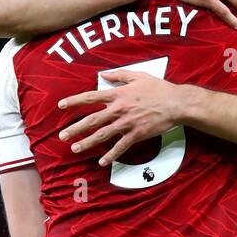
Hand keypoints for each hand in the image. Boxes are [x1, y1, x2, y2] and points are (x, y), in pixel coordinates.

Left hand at [60, 71, 183, 164]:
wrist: (175, 103)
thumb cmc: (159, 88)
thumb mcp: (138, 76)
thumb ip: (119, 75)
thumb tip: (104, 74)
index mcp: (118, 94)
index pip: (91, 97)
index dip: (74, 101)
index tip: (61, 105)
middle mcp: (119, 109)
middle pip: (92, 120)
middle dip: (75, 128)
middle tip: (62, 135)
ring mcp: (127, 123)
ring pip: (103, 134)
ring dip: (87, 142)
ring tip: (75, 148)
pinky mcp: (136, 134)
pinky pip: (120, 146)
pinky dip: (111, 155)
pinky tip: (102, 162)